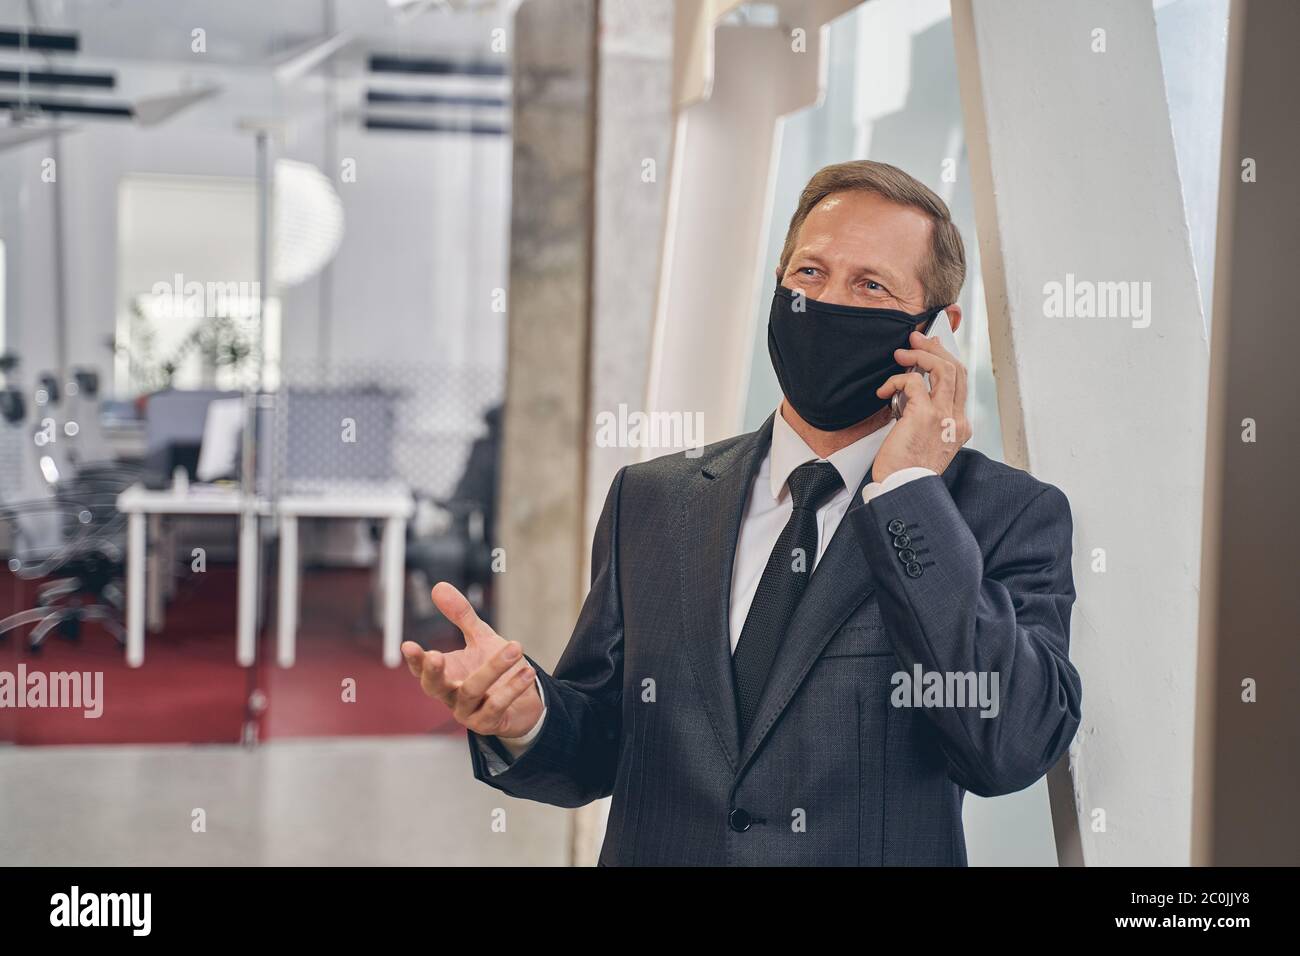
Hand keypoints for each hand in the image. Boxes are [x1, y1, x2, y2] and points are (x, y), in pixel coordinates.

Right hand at [400, 582, 543, 738]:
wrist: (523, 701)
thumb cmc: (494, 669)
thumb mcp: (479, 638)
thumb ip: (461, 616)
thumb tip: (439, 586)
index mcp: (444, 674)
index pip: (421, 669)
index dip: (414, 659)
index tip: (407, 645)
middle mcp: (450, 695)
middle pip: (434, 687)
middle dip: (434, 672)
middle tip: (436, 655)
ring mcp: (467, 712)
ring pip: (472, 691)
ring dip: (494, 668)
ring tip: (516, 648)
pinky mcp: (488, 724)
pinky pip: (497, 706)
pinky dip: (512, 688)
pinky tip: (527, 672)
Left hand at [872, 329, 971, 482]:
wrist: (903, 490)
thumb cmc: (907, 471)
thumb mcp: (925, 441)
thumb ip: (926, 416)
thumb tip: (916, 387)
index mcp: (960, 427)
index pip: (961, 383)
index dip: (946, 360)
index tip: (931, 349)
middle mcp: (957, 419)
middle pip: (957, 369)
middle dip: (935, 348)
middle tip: (915, 339)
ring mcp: (943, 416)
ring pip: (943, 368)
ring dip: (920, 354)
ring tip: (901, 354)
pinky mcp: (923, 415)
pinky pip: (913, 381)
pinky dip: (896, 380)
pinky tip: (884, 391)